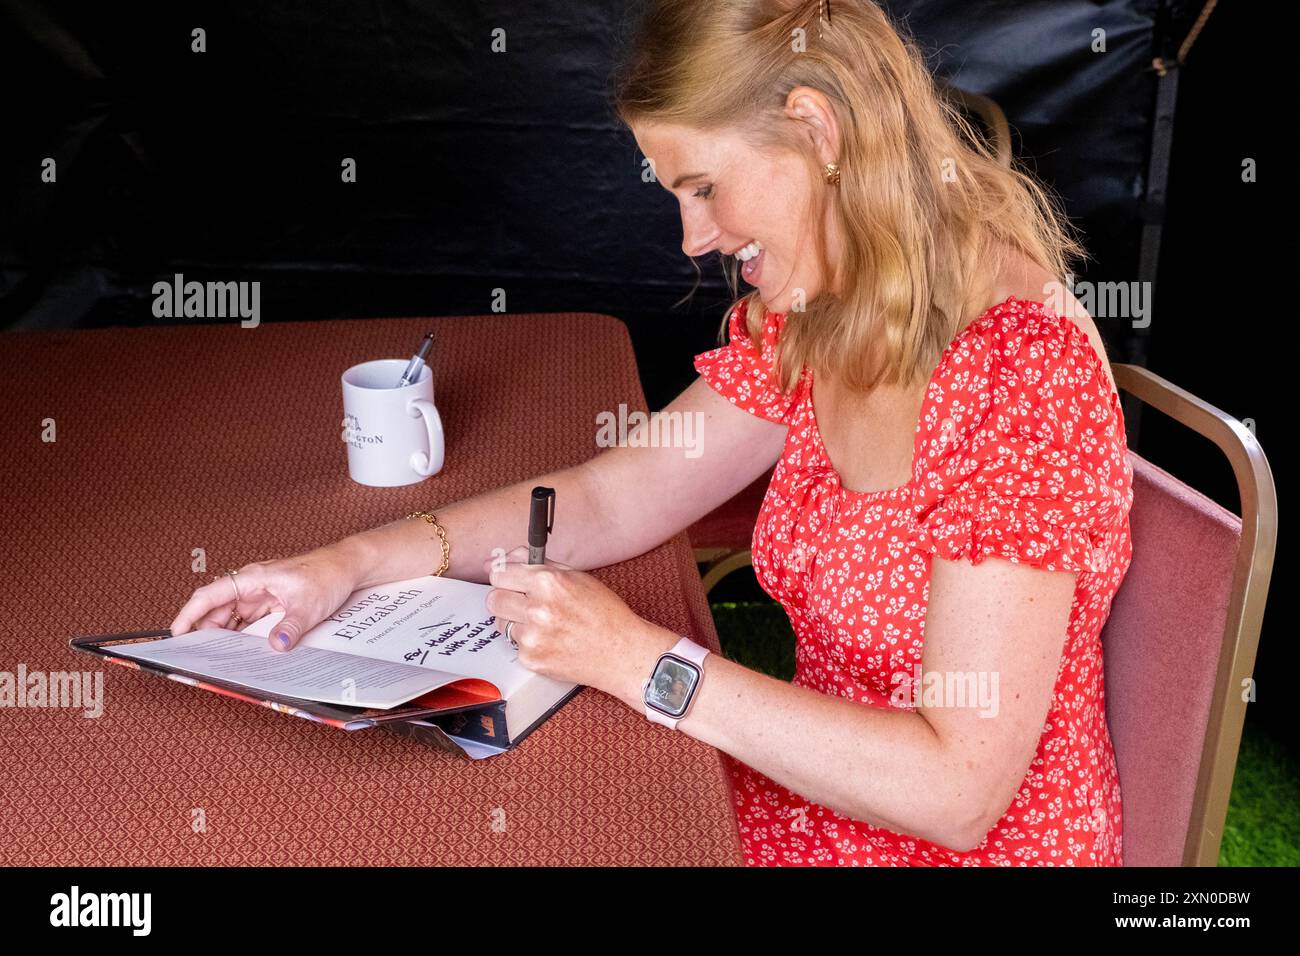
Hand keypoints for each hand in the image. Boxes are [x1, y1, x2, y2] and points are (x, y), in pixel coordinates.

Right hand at [168, 545, 361, 651]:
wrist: (348, 566)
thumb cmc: (327, 574)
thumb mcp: (309, 605)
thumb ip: (290, 627)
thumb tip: (274, 646)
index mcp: (253, 578)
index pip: (210, 595)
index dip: (189, 614)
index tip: (176, 633)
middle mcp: (252, 586)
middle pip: (218, 610)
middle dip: (206, 632)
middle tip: (199, 657)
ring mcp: (261, 596)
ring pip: (233, 618)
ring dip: (226, 637)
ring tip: (219, 659)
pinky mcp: (272, 605)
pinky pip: (250, 623)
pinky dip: (244, 636)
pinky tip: (244, 653)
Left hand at [483, 546, 670, 697]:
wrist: (622, 652)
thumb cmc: (605, 613)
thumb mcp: (577, 577)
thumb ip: (538, 563)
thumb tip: (506, 557)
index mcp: (548, 582)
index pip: (499, 574)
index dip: (503, 577)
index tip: (506, 581)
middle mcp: (537, 609)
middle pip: (494, 599)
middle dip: (506, 600)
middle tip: (524, 604)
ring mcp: (532, 637)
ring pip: (502, 624)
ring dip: (517, 623)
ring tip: (544, 625)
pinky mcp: (531, 659)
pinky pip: (515, 646)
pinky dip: (528, 643)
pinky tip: (551, 641)